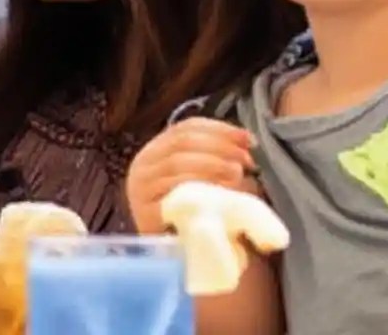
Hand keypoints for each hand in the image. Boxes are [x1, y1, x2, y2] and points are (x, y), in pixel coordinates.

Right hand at [126, 117, 257, 232]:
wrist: (179, 260)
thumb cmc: (195, 216)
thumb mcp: (203, 181)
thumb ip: (218, 158)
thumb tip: (247, 141)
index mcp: (155, 152)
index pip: (185, 128)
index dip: (219, 129)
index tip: (247, 138)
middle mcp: (141, 166)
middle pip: (182, 143)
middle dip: (219, 146)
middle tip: (245, 160)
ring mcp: (140, 190)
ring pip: (178, 163)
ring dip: (213, 164)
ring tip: (237, 175)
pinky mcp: (144, 215)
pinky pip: (173, 194)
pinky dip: (199, 187)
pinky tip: (220, 193)